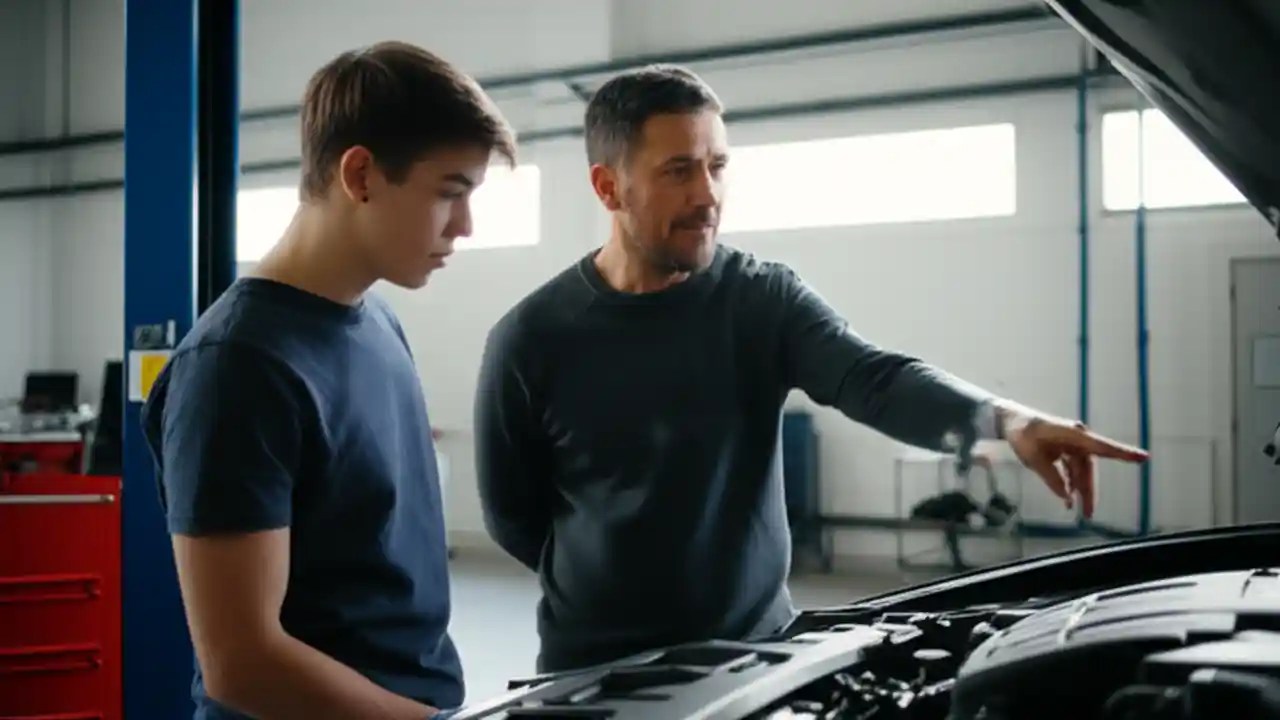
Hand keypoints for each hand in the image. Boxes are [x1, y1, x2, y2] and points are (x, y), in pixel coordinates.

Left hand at [996, 401, 1149, 518]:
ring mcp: (1072, 446)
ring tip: (1080, 512)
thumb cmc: (1021, 434)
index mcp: (1072, 434)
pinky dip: (1071, 485)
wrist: (1011, 421)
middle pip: (1089, 468)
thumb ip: (1050, 476)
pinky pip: (1073, 471)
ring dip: (1080, 491)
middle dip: (1090, 491)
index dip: (1122, 453)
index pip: (1101, 446)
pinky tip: (1069, 501)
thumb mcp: (1031, 457)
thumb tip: (1066, 495)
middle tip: (1089, 513)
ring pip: (1082, 472)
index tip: (1143, 457)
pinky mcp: (1066, 451)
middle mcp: (1077, 439)